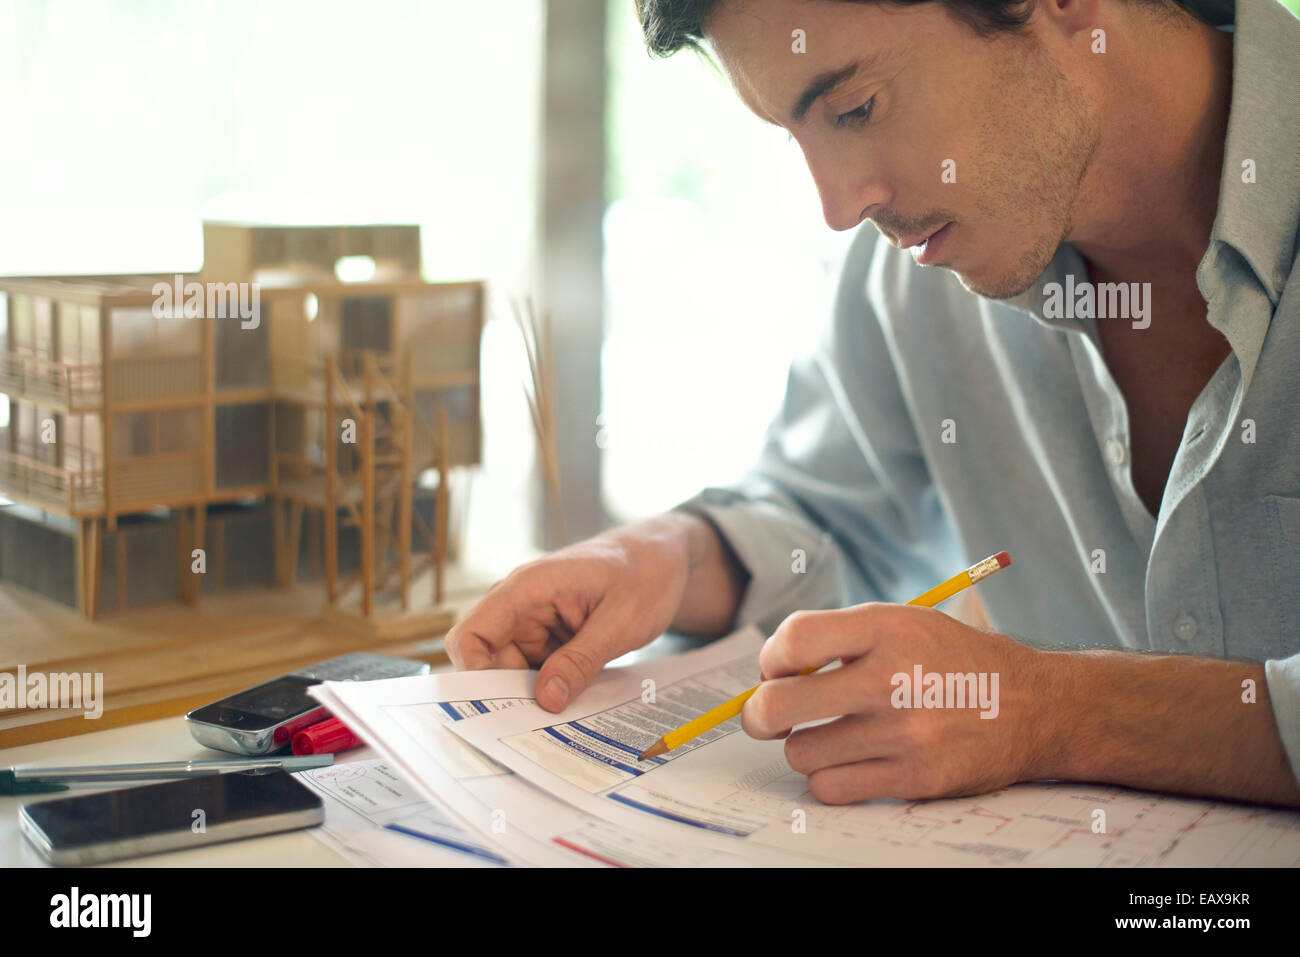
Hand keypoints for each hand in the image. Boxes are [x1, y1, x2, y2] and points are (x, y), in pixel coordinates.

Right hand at [443, 516, 696, 711]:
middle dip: (510, 692)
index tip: (502, 707)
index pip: (470, 635)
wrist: (663, 557)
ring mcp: (533, 619)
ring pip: (512, 669)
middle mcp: (520, 603)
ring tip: (569, 707)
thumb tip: (545, 701)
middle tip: (543, 721)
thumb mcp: (620, 622)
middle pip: (488, 660)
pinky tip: (575, 695)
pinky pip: (536, 668)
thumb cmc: (645, 574)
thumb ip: (580, 661)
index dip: (475, 674)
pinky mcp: (548, 633)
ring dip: (534, 691)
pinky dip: (550, 685)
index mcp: (527, 588)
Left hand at [741, 603, 1063, 803]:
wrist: (1037, 705)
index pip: (794, 640)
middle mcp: (894, 678)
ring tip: (834, 736)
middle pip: (778, 706)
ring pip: (800, 753)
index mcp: (888, 627)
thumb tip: (768, 676)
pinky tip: (854, 762)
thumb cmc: (954, 661)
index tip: (777, 671)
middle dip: (760, 714)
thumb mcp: (904, 623)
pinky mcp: (916, 778)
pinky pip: (832, 788)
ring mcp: (905, 733)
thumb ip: (840, 639)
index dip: (770, 659)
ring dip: (805, 748)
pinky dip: (832, 779)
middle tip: (770, 715)